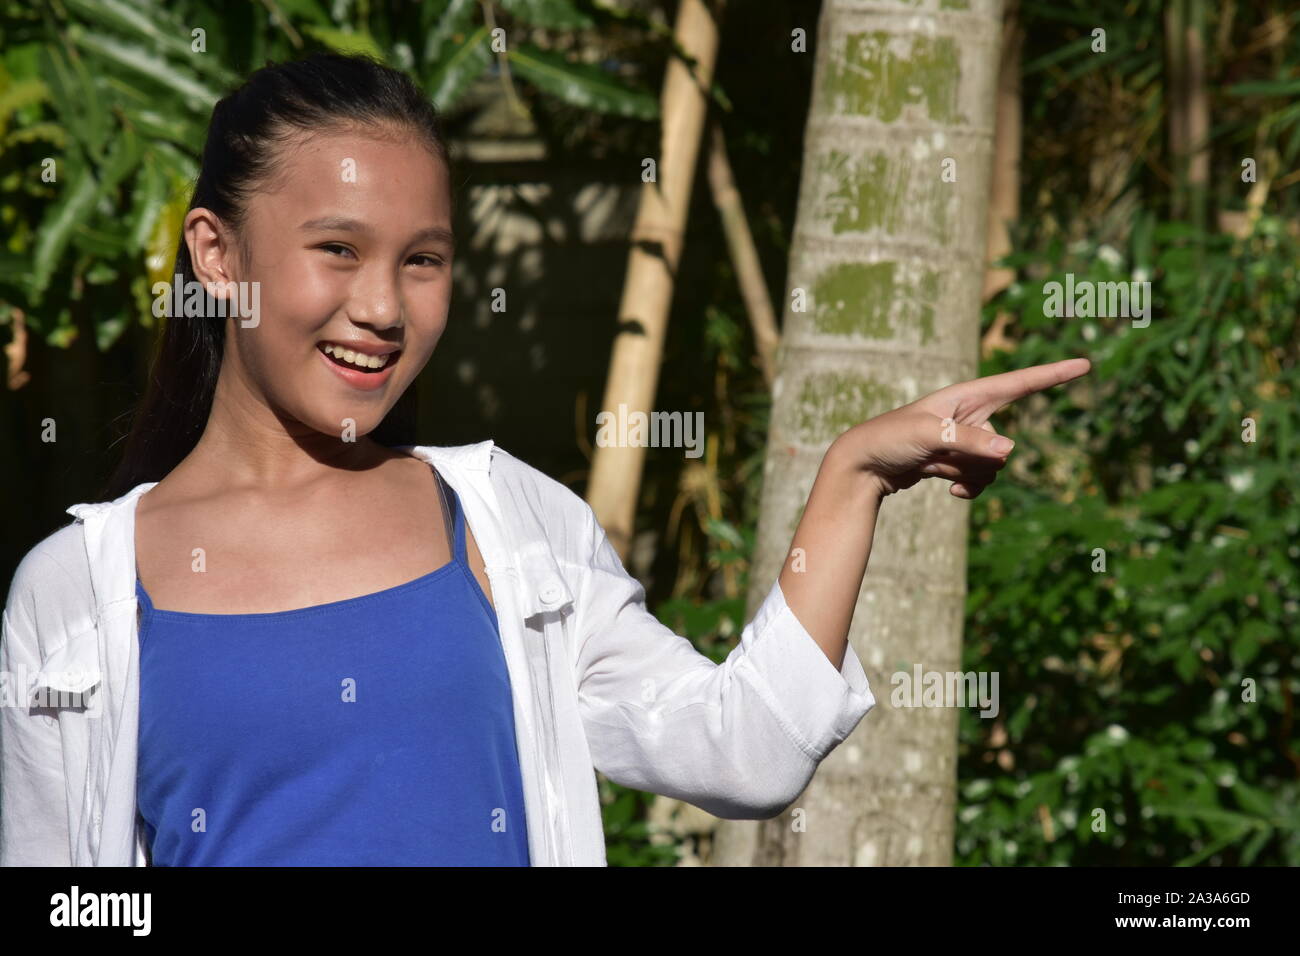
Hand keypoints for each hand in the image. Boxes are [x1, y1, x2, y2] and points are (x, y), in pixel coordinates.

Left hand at [830, 358, 1091, 498]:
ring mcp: (964, 440)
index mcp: (965, 396)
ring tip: (939, 472)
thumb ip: (969, 441)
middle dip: (981, 460)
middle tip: (940, 457)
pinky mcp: (956, 462)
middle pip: (1003, 442)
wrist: (861, 465)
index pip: (1018, 383)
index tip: (1084, 364)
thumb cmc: (889, 439)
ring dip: (973, 477)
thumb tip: (1009, 450)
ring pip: (994, 466)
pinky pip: (981, 480)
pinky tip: (949, 491)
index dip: (1052, 375)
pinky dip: (970, 488)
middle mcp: (968, 415)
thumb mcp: (928, 436)